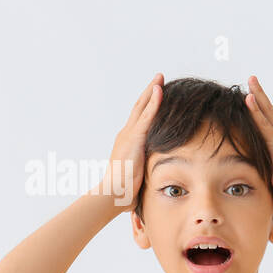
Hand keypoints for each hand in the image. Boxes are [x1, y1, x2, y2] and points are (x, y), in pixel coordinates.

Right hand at [96, 73, 162, 211]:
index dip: (147, 107)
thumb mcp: (138, 178)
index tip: (156, 95)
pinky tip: (160, 91)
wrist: (112, 195)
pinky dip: (154, 102)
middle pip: (139, 108)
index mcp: (127, 143)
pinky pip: (146, 116)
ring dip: (152, 91)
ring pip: (142, 107)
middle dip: (149, 93)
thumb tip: (152, 182)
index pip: (139, 120)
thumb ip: (145, 173)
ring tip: (160, 78)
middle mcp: (126, 135)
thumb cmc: (123, 192)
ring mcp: (129, 135)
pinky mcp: (134, 138)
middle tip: (158, 79)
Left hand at [244, 75, 272, 216]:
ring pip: (268, 113)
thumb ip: (267, 176)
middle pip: (270, 112)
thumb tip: (260, 185)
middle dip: (260, 95)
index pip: (270, 124)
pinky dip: (256, 111)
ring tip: (250, 80)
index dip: (261, 110)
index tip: (253, 97)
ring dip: (258, 96)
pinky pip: (264, 124)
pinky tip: (247, 98)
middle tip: (252, 80)